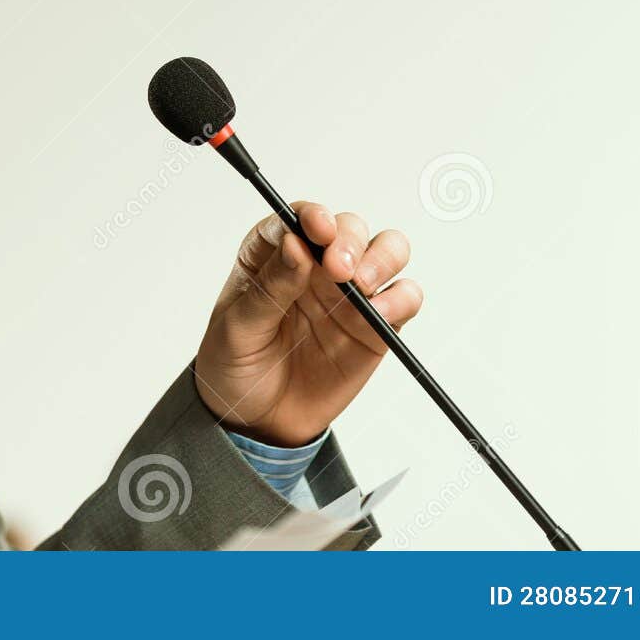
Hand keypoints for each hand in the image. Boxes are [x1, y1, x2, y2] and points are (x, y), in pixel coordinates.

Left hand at [194, 201, 423, 446]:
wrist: (256, 423)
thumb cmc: (235, 367)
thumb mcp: (237, 329)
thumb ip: (269, 288)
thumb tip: (296, 246)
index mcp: (272, 255)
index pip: (297, 218)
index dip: (312, 216)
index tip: (318, 228)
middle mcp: (314, 266)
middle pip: (348, 227)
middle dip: (349, 239)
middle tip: (338, 268)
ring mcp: (347, 294)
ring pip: (386, 250)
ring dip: (381, 258)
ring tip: (360, 285)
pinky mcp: (374, 326)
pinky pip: (404, 299)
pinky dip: (401, 298)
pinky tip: (379, 313)